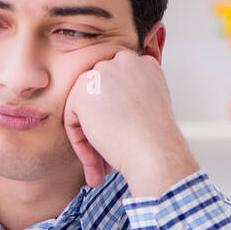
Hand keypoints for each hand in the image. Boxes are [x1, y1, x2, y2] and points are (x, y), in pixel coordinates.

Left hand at [63, 48, 197, 194]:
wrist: (155, 151)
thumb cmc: (158, 141)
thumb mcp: (151, 108)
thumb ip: (132, 99)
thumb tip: (111, 109)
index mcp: (144, 64)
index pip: (117, 87)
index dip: (116, 117)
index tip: (122, 140)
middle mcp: (123, 61)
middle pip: (99, 96)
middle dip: (101, 128)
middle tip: (107, 159)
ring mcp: (102, 73)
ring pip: (85, 109)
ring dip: (90, 140)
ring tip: (100, 168)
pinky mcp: (82, 91)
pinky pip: (72, 121)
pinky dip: (81, 144)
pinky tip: (95, 163)